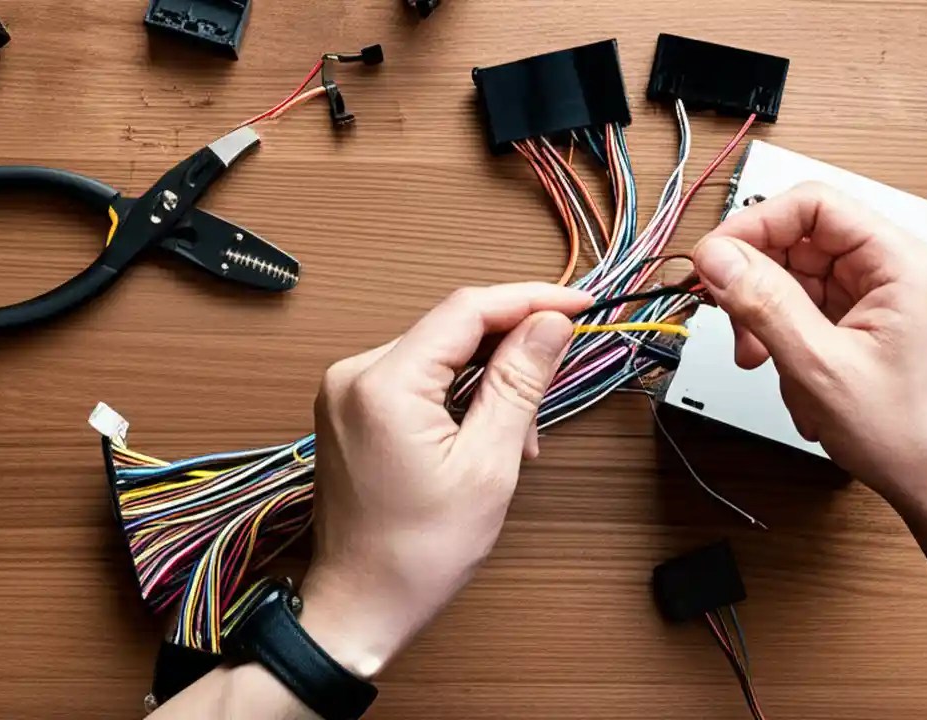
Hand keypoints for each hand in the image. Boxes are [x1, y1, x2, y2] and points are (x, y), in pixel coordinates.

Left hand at [299, 283, 591, 677]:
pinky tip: (484, 436)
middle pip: (453, 329)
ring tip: (518, 439)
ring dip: (489, 381)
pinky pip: (418, 379)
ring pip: (440, 355)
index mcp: (384, 384)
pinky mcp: (352, 410)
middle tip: (553, 389)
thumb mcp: (488, 466)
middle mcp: (355, 375)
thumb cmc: (416, 553)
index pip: (468, 309)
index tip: (579, 305)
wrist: (361, 606)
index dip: (530, 300)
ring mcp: (348, 392)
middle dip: (512, 353)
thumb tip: (550, 323)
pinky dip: (459, 397)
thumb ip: (519, 384)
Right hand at [692, 182, 926, 515]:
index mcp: (903, 262)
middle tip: (736, 329)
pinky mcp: (876, 326)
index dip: (753, 227)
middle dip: (759, 289)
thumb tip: (717, 255)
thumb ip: (764, 303)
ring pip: (801, 283)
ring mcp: (888, 300)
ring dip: (773, 326)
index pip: (813, 205)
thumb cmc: (912, 436)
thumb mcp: (820, 367)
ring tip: (771, 368)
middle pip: (802, 243)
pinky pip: (815, 314)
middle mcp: (900, 271)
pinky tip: (800, 384)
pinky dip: (793, 346)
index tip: (713, 262)